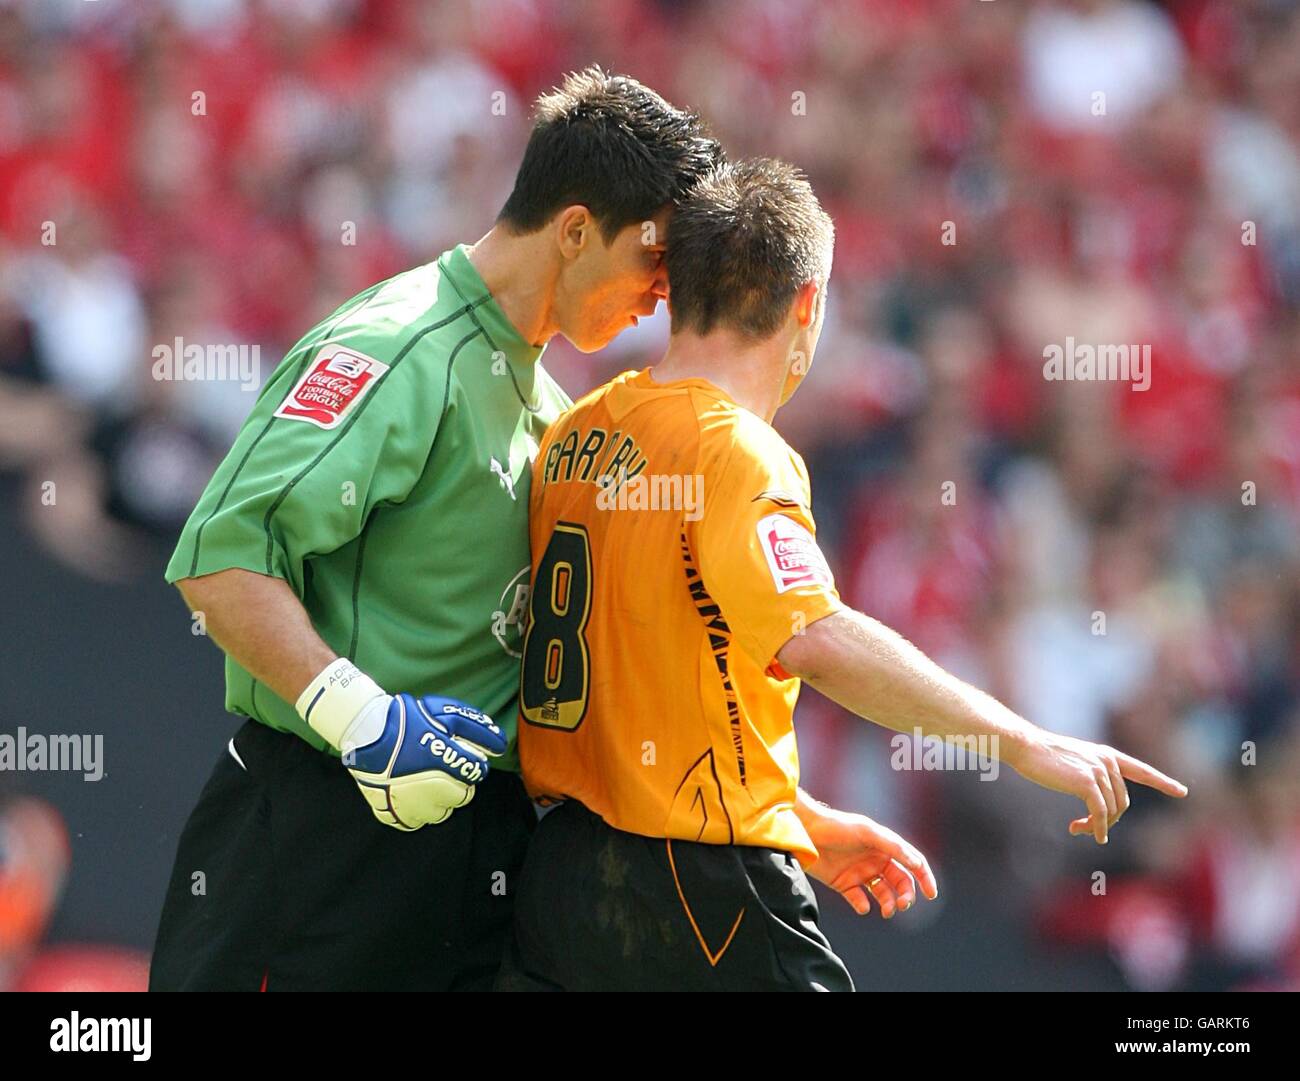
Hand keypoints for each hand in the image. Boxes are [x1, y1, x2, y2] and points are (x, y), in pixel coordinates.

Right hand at [343, 693, 505, 830]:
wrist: (366, 732)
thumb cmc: (409, 721)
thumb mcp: (446, 715)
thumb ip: (477, 730)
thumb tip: (499, 745)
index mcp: (444, 762)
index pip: (477, 773)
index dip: (474, 764)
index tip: (465, 759)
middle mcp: (430, 788)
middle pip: (462, 797)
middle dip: (459, 783)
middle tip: (446, 770)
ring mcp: (409, 804)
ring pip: (441, 814)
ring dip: (440, 800)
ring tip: (429, 782)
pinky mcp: (392, 813)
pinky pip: (415, 822)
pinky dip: (417, 811)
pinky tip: (413, 794)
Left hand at [800, 802, 937, 917]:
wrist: (806, 832)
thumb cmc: (838, 827)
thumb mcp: (868, 832)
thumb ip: (893, 846)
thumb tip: (917, 863)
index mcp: (885, 847)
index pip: (912, 864)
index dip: (925, 878)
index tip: (931, 894)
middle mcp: (876, 860)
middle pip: (900, 882)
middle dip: (906, 895)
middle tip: (903, 904)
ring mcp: (861, 873)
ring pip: (883, 894)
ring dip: (889, 904)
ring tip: (887, 910)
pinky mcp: (844, 884)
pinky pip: (859, 900)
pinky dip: (864, 906)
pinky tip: (862, 904)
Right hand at [1007, 730, 1187, 843]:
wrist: (1026, 746)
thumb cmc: (1043, 756)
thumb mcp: (1074, 762)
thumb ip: (1091, 777)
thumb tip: (1101, 808)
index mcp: (1107, 755)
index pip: (1141, 770)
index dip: (1162, 782)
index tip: (1182, 791)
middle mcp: (1107, 761)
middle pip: (1122, 802)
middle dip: (1108, 821)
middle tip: (1086, 830)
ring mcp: (1099, 771)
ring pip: (1110, 810)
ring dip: (1096, 826)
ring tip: (1077, 829)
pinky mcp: (1087, 783)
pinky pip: (1099, 813)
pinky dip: (1095, 827)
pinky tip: (1086, 833)